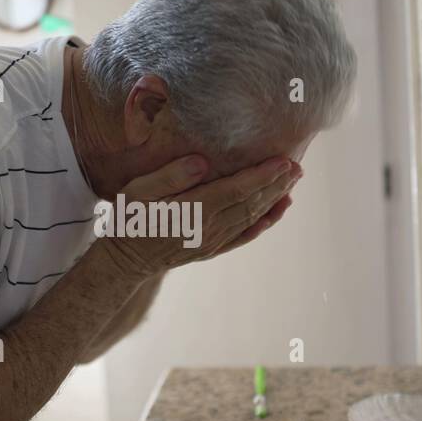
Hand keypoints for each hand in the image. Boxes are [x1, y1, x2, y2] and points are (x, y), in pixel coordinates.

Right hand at [98, 153, 300, 279]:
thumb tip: (202, 163)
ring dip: (274, 200)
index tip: (284, 160)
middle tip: (298, 167)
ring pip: (251, 218)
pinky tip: (277, 212)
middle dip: (276, 184)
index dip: (262, 175)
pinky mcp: (211, 250)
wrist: (123, 260)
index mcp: (193, 210)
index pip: (236, 189)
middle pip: (250, 203)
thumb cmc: (129, 218)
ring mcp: (212, 242)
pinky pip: (244, 236)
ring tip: (293, 183)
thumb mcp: (139, 191)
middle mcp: (208, 228)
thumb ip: (170, 176)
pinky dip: (264, 224)